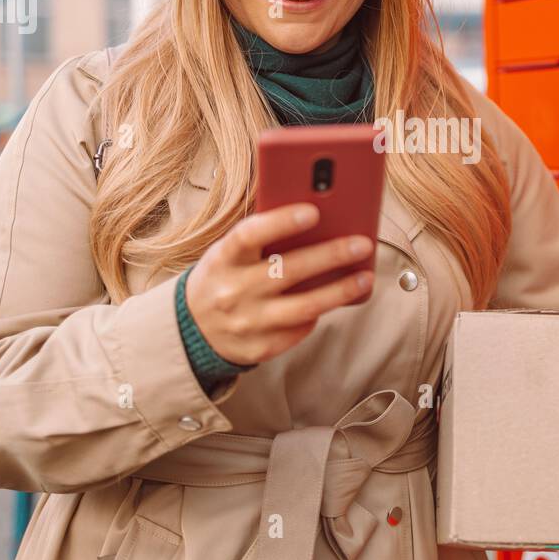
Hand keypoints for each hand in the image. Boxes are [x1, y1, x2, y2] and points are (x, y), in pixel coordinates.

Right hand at [184, 202, 374, 366]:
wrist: (193, 329)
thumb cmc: (224, 277)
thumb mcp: (230, 254)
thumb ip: (262, 239)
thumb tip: (316, 218)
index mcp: (222, 259)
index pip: (249, 235)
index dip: (281, 222)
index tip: (313, 211)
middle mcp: (232, 291)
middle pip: (287, 271)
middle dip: (330, 256)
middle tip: (362, 244)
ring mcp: (247, 323)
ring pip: (303, 307)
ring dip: (340, 291)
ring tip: (365, 278)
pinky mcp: (261, 348)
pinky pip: (300, 329)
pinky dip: (320, 313)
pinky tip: (337, 300)